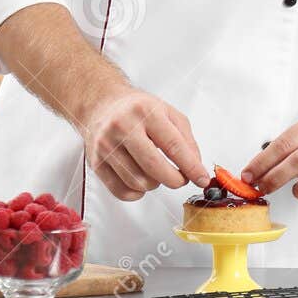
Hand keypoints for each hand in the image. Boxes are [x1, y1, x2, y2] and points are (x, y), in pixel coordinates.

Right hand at [79, 87, 208, 201]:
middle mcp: (123, 127)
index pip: (174, 145)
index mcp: (146, 112)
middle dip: (175, 180)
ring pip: (138, 182)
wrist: (102, 104)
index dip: (191, 167)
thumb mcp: (167, 113)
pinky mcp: (96, 162)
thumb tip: (195, 167)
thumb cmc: (137, 109)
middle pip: (154, 167)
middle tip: (180, 179)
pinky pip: (121, 191)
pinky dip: (137, 193)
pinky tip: (140, 180)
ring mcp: (107, 145)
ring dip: (155, 184)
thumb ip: (186, 139)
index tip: (201, 178)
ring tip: (156, 172)